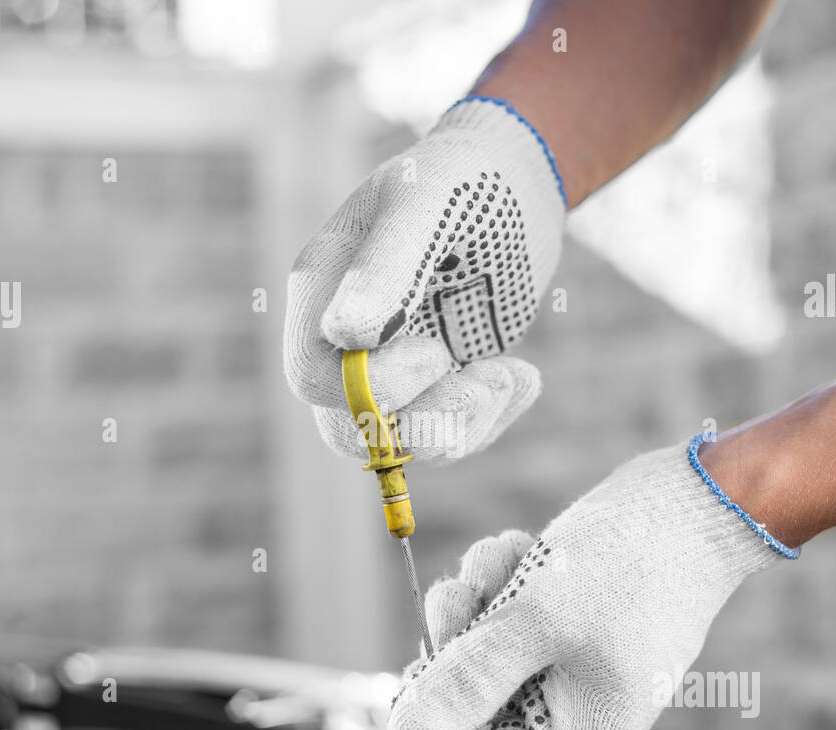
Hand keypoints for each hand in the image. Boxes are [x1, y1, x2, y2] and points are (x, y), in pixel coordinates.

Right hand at [284, 97, 564, 463]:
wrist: (512, 187)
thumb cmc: (461, 180)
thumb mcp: (425, 205)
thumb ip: (385, 264)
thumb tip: (343, 332)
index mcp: (322, 293)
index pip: (312, 377)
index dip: (372, 386)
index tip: (437, 352)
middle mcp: (344, 339)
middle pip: (346, 429)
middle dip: (421, 424)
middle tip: (484, 383)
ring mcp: (390, 367)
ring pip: (402, 442)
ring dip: (465, 423)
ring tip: (510, 374)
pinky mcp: (436, 385)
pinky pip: (448, 435)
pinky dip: (492, 418)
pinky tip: (523, 375)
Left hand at [387, 437, 795, 729]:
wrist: (695, 498)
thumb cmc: (633, 562)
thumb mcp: (536, 621)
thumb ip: (469, 678)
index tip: (423, 672)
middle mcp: (578, 706)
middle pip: (480, 706)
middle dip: (459, 645)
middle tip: (457, 596)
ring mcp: (574, 661)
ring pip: (488, 649)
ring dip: (478, 600)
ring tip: (502, 558)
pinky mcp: (568, 620)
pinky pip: (509, 615)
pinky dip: (502, 580)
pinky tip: (523, 547)